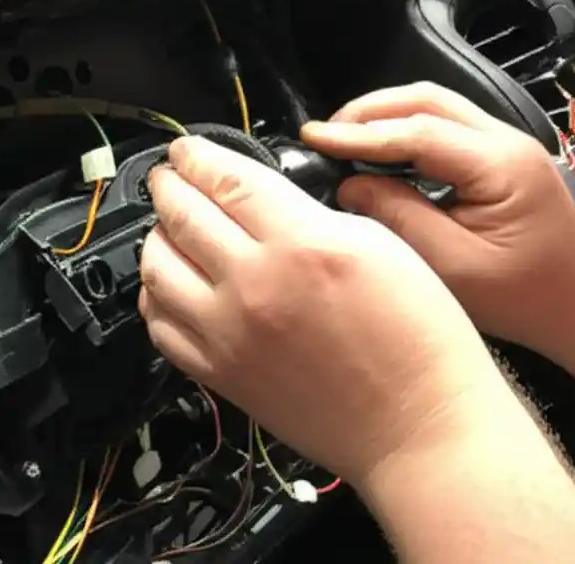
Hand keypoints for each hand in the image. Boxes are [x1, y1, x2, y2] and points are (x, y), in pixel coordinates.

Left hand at [137, 135, 500, 480]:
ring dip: (156, 237)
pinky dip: (156, 295)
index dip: (195, 156)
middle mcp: (255, 286)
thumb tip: (263, 196)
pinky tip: (170, 285)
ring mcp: (229, 334)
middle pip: (180, 216)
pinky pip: (161, 325)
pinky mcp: (220, 374)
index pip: (224, 179)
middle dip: (167, 186)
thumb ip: (312, 212)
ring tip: (168, 227)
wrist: (418, 425)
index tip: (186, 149)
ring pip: (156, 268)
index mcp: (302, 244)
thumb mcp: (380, 244)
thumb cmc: (417, 341)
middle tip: (168, 177)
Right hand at [301, 82, 574, 360]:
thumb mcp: (455, 268)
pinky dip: (405, 132)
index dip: (360, 134)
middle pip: (428, 101)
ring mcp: (507, 148)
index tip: (315, 138)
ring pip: (437, 107)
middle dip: (369, 111)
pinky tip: (379, 153)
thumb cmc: (527, 300)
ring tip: (343, 139)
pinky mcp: (501, 161)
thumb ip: (400, 219)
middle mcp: (508, 143)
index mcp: (502, 166)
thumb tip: (350, 186)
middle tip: (324, 134)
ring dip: (386, 117)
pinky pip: (446, 129)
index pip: (418, 132)